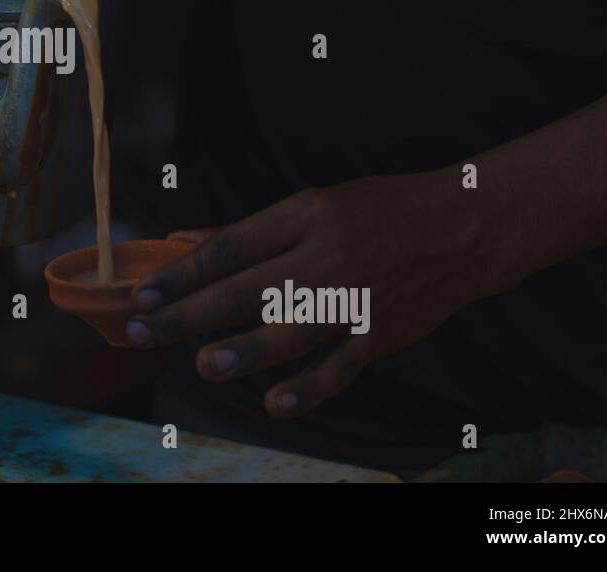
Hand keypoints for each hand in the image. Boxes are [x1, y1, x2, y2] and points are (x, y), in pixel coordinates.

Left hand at [129, 172, 518, 417]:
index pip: (230, 248)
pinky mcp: (382, 334)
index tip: (141, 293)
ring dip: (245, 350)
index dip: (181, 273)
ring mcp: (356, 298)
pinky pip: (340, 367)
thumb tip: (182, 239)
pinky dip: (308, 388)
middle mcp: (326, 255)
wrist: (465, 228)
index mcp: (304, 216)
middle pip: (247, 288)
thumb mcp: (313, 204)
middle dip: (190, 313)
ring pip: (291, 330)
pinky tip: (274, 402)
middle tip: (144, 331)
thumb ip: (247, 231)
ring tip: (204, 365)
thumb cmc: (379, 210)